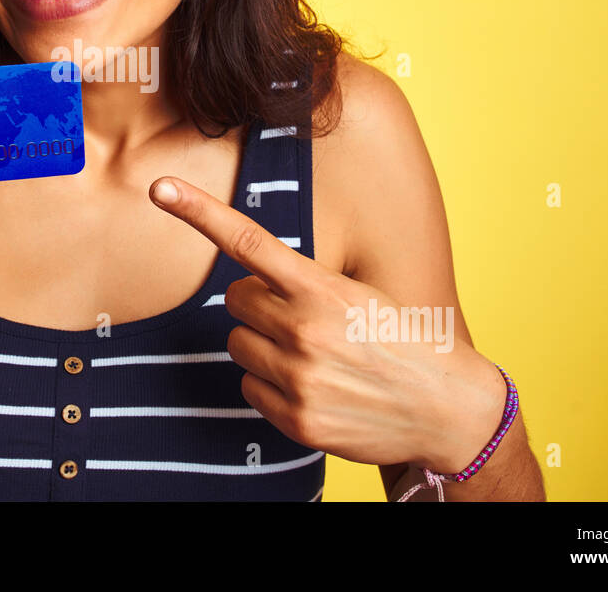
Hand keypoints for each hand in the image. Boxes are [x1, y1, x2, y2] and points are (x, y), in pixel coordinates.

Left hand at [147, 175, 506, 471]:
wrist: (447, 408)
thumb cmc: (402, 340)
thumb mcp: (360, 295)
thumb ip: (305, 286)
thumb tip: (249, 289)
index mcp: (321, 289)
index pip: (248, 241)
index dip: (199, 211)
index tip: (160, 188)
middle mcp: (304, 330)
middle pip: (235, 300)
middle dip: (259, 304)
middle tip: (300, 317)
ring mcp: (298, 378)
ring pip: (238, 345)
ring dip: (263, 345)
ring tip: (313, 355)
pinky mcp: (297, 419)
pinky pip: (250, 389)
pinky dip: (272, 386)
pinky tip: (312, 387)